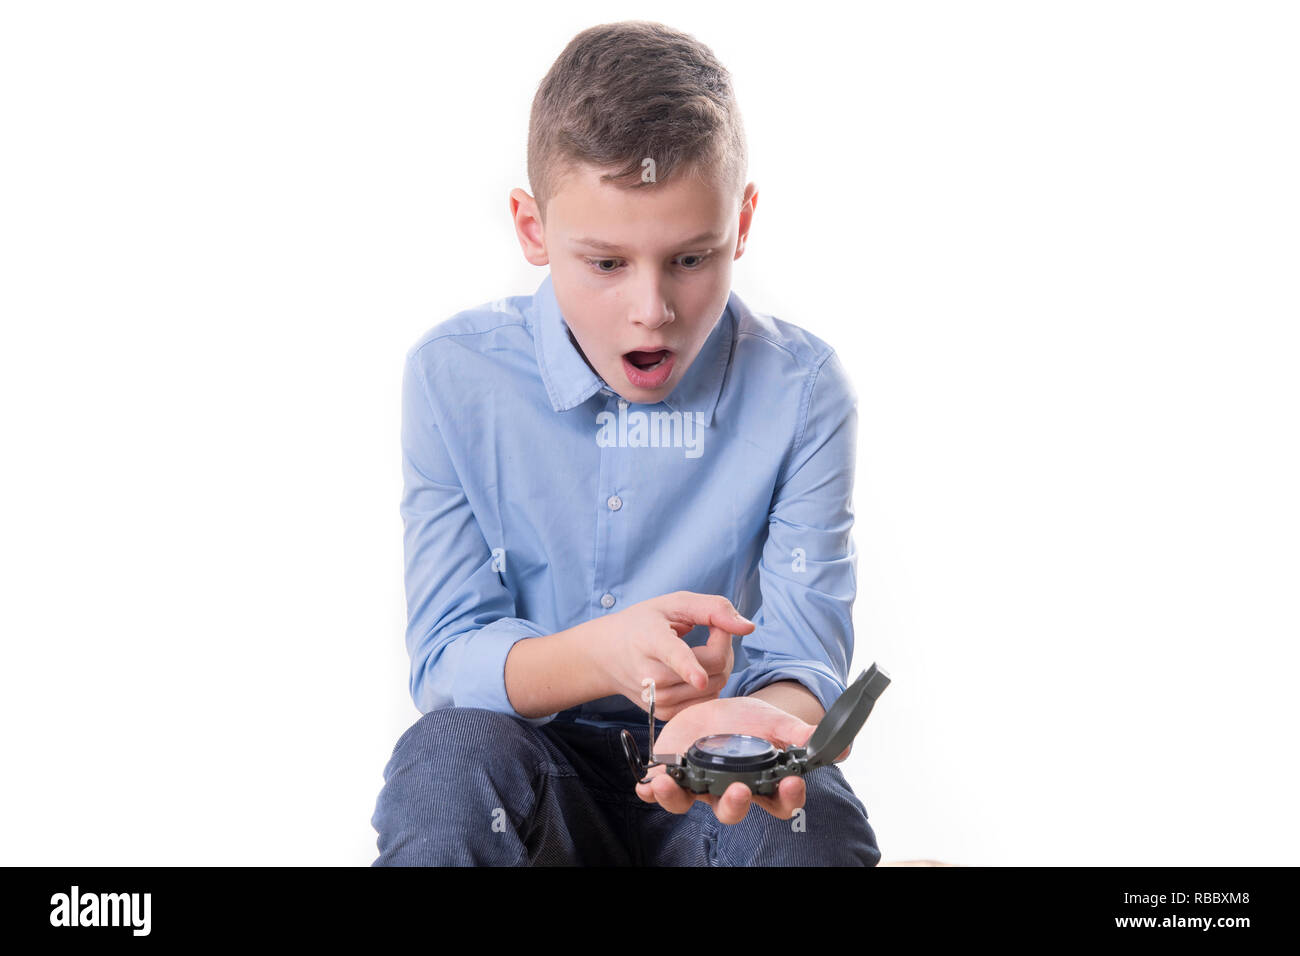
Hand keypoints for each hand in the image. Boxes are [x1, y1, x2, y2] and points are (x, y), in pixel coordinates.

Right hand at [596, 591, 751, 719]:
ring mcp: (658, 699)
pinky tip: (696, 671)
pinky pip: (709, 700)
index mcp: (649, 641)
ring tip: (700, 650)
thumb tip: (748, 628)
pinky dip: (711, 683)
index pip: (673, 656)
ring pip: (716, 686)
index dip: (689, 667)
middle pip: (711, 669)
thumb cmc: (644, 624)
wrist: (609, 655)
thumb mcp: (673, 603)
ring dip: (720, 665)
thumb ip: (713, 608)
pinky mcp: (666, 714)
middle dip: (724, 646)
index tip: (699, 678)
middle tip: (713, 631)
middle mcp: (651, 676)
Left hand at [634, 696, 836, 824]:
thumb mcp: (769, 719)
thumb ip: (797, 733)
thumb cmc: (744, 720)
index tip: (790, 784)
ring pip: (689, 803)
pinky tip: (645, 784)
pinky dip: (650, 790)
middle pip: (733, 809)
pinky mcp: (672, 777)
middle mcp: (728, 790)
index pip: (778, 800)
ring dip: (677, 797)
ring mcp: (698, 785)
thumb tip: (843, 747)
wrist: (709, 706)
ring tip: (668, 785)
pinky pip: (658, 792)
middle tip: (737, 790)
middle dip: (735, 804)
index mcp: (758, 781)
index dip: (786, 797)